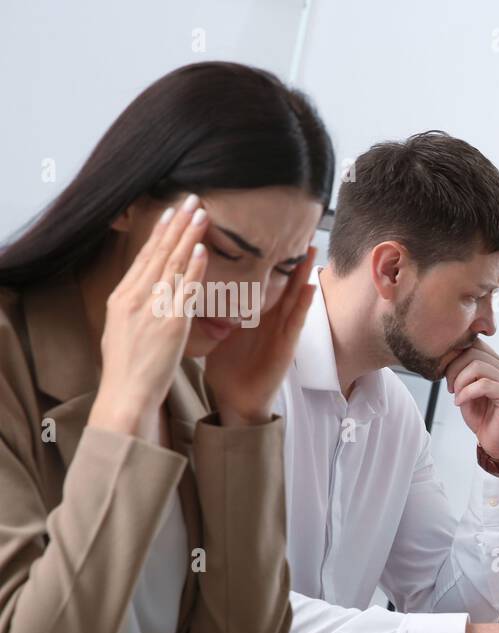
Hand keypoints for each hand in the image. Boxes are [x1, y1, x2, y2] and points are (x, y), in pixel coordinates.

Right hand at [89, 195, 209, 436]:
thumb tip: (145, 292)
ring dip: (189, 237)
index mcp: (122, 298)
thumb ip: (136, 307)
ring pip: (173, 265)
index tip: (172, 212)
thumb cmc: (127, 369)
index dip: (160, 233)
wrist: (126, 394)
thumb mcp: (123, 330)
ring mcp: (152, 309)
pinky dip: (193, 268)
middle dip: (177, 224)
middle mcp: (135, 298)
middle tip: (191, 199)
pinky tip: (201, 249)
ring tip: (202, 213)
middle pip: (159, 253)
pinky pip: (184, 290)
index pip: (145, 257)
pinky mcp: (170, 323)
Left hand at [204, 246, 316, 426]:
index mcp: (254, 313)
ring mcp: (281, 333)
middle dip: (294, 259)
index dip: (269, 257)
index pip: (264, 279)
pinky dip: (303, 307)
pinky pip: (295, 324)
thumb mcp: (218, 330)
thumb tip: (198, 283)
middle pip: (285, 283)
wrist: (235, 399)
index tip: (271, 230)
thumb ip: (216, 308)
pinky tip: (310, 290)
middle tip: (303, 230)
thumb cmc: (229, 367)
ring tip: (313, 251)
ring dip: (305, 275)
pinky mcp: (285, 348)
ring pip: (294, 298)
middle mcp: (271, 320)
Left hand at [445, 339, 498, 460]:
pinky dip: (466, 393)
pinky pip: (484, 384)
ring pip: (477, 366)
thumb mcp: (465, 390)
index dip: (454, 356)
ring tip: (456, 396)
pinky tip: (460, 402)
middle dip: (453, 369)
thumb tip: (445, 356)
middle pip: (472, 351)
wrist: (495, 442)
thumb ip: (460, 372)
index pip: (472, 342)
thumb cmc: (481, 417)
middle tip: (449, 388)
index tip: (446, 375)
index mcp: (494, 363)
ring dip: (460, 381)